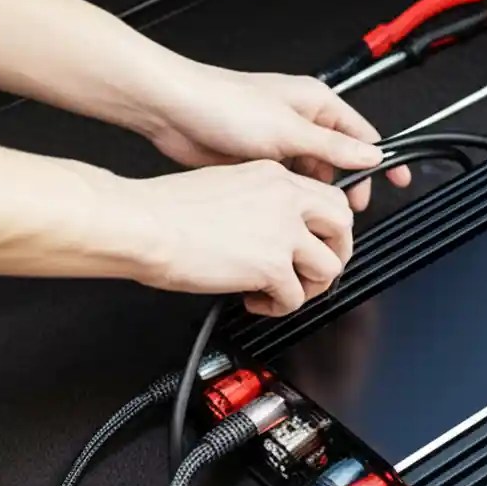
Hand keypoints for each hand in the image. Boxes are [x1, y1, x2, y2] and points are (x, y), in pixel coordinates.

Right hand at [117, 159, 353, 316]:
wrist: (143, 224)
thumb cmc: (166, 208)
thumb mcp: (227, 184)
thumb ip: (260, 201)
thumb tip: (272, 227)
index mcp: (275, 177)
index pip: (329, 198)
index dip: (329, 226)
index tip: (318, 241)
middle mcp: (286, 200)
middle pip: (343, 227)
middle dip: (335, 253)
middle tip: (314, 270)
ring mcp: (283, 233)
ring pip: (329, 267)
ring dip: (310, 287)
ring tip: (283, 292)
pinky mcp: (271, 266)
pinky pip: (295, 298)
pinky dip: (278, 308)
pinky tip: (255, 302)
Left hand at [139, 63, 410, 210]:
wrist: (174, 112)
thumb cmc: (225, 106)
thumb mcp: (289, 130)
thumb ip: (334, 147)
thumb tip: (372, 155)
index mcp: (317, 104)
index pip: (363, 134)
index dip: (382, 159)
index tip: (400, 180)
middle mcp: (302, 121)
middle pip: (340, 159)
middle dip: (347, 185)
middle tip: (350, 212)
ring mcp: (280, 140)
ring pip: (313, 174)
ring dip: (317, 194)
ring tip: (317, 214)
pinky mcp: (259, 159)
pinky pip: (288, 182)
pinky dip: (293, 197)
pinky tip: (292, 210)